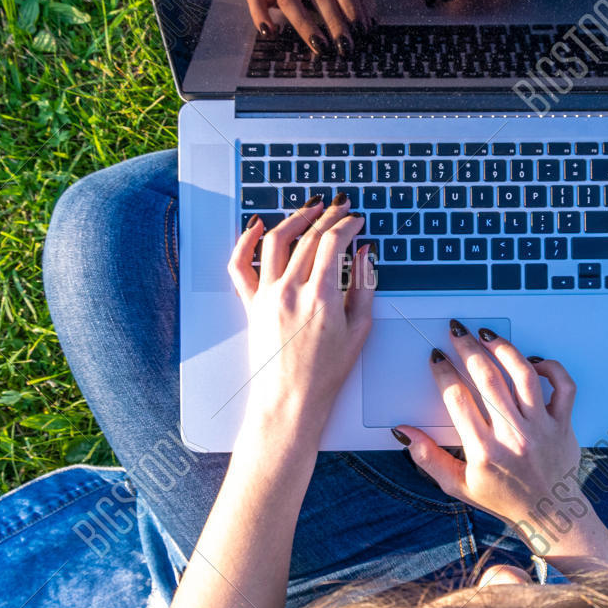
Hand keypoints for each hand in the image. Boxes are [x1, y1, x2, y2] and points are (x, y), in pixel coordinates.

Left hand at [227, 197, 374, 435]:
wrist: (290, 401)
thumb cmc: (325, 374)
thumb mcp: (359, 330)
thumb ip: (365, 286)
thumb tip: (366, 254)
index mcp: (321, 297)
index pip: (334, 243)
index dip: (347, 225)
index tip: (356, 221)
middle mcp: (291, 291)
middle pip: (309, 237)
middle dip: (328, 216)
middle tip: (339, 207)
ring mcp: (267, 295)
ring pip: (277, 241)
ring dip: (295, 218)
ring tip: (309, 208)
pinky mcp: (251, 304)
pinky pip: (240, 265)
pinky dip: (246, 241)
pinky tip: (257, 226)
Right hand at [393, 322, 607, 570]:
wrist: (550, 514)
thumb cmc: (503, 499)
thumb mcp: (457, 485)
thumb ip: (428, 457)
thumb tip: (403, 432)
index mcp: (484, 451)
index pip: (458, 398)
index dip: (444, 372)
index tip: (436, 357)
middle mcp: (514, 435)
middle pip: (488, 378)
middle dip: (468, 348)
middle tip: (457, 331)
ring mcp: (541, 427)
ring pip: (524, 375)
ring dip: (504, 349)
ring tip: (488, 335)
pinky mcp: (563, 423)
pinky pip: (563, 386)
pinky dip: (550, 367)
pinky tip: (531, 361)